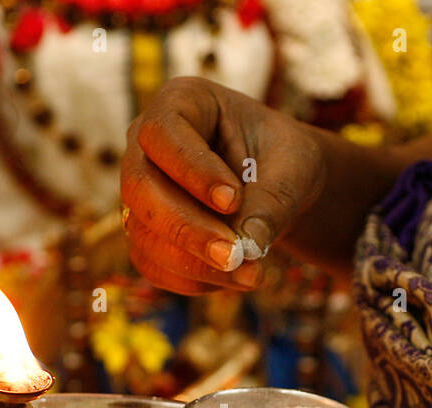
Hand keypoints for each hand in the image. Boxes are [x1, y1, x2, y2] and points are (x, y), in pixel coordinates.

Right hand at [120, 77, 324, 294]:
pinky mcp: (146, 234)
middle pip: (140, 187)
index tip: (232, 200)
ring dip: (195, 264)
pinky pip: (152, 264)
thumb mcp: (292, 169)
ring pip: (143, 233)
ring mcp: (141, 193)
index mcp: (181, 104)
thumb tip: (247, 246)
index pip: (163, 132)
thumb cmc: (285, 161)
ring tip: (251, 275)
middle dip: (187, 228)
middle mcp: (147, 146)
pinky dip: (192, 279)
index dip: (191, 169)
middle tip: (234, 256)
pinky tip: (233, 279)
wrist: (279, 186)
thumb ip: (272, 201)